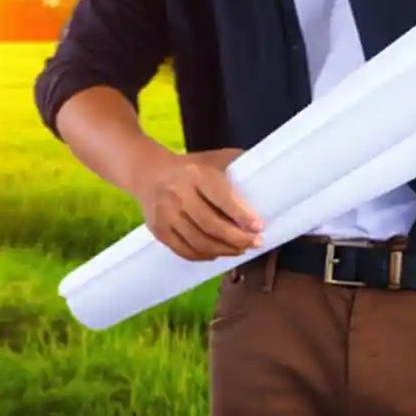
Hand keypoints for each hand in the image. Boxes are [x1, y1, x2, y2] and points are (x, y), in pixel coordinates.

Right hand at [132, 148, 263, 261]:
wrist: (148, 173)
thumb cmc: (190, 167)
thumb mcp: (212, 159)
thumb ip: (236, 164)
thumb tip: (267, 176)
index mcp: (195, 174)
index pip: (221, 198)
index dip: (241, 215)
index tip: (259, 227)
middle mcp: (178, 194)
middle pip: (210, 225)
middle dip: (237, 238)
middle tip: (255, 243)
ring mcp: (166, 214)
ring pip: (198, 241)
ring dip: (223, 250)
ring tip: (240, 250)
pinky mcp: (159, 229)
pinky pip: (183, 250)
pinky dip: (203, 256)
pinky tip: (217, 254)